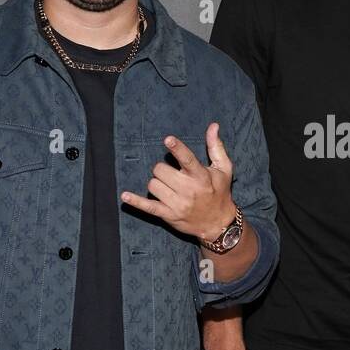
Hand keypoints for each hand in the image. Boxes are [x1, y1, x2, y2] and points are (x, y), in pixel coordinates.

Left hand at [121, 123, 234, 241]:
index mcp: (201, 177)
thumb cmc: (220, 192)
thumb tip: (213, 126)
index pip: (188, 160)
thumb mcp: (224, 169)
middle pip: (161, 170)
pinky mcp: (169, 215)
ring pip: (153, 185)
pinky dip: (136, 202)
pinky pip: (148, 207)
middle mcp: (189, 190)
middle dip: (163, 169)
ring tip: (169, 187)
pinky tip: (125, 195)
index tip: (168, 140)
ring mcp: (178, 204)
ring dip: (158, 183)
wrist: (218, 223)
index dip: (177, 149)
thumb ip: (216, 147)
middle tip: (173, 175)